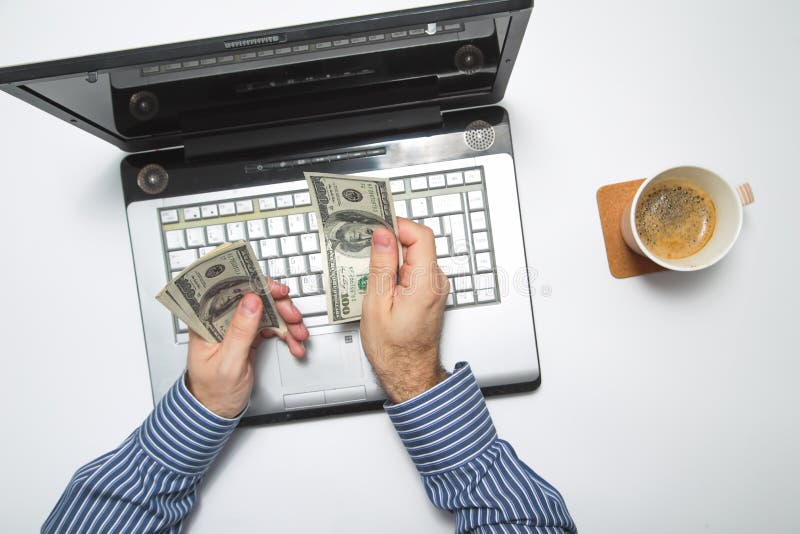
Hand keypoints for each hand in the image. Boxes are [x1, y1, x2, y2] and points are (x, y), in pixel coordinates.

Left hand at [186, 279, 308, 417]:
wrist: (217, 410)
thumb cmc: (213, 391)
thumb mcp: (228, 363)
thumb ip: (240, 331)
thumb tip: (251, 300)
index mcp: (206, 321)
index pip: (230, 291)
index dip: (255, 285)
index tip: (276, 290)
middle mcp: (221, 320)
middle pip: (254, 299)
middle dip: (279, 306)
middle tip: (294, 317)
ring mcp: (236, 327)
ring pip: (266, 312)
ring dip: (286, 321)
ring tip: (298, 335)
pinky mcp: (248, 335)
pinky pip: (271, 326)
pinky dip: (285, 334)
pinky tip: (293, 343)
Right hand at [360, 218, 450, 402]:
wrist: (409, 374)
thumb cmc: (394, 349)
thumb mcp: (377, 304)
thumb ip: (381, 266)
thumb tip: (382, 235)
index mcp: (426, 283)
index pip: (420, 235)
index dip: (397, 225)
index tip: (376, 226)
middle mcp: (436, 282)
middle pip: (416, 244)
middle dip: (390, 243)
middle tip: (365, 250)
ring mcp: (435, 288)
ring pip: (414, 257)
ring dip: (391, 259)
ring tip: (370, 275)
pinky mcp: (430, 293)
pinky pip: (414, 271)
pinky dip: (396, 272)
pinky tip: (380, 285)